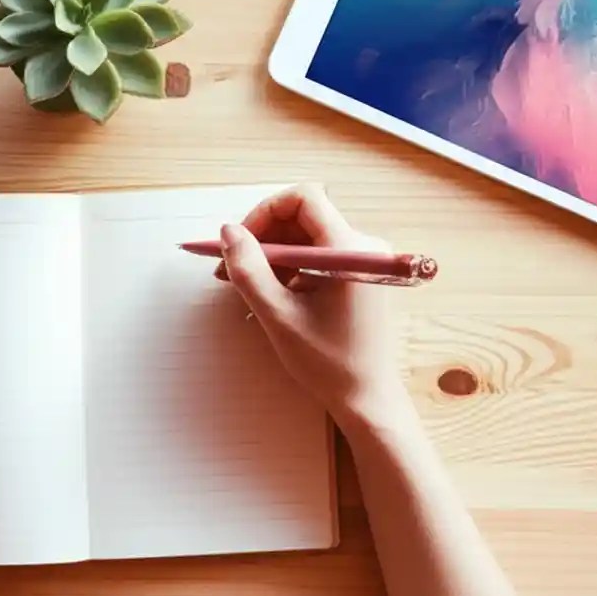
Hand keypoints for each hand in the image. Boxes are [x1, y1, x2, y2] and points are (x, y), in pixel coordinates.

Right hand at [218, 184, 407, 425]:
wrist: (367, 397)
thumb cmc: (329, 362)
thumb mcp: (278, 315)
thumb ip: (249, 270)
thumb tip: (228, 233)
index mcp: (348, 250)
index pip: (304, 198)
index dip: (265, 212)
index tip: (241, 242)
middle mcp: (363, 245)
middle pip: (303, 216)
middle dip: (263, 236)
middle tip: (232, 266)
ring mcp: (363, 258)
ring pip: (306, 235)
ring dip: (272, 254)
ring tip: (245, 284)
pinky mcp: (358, 272)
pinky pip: (316, 253)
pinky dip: (288, 266)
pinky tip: (269, 292)